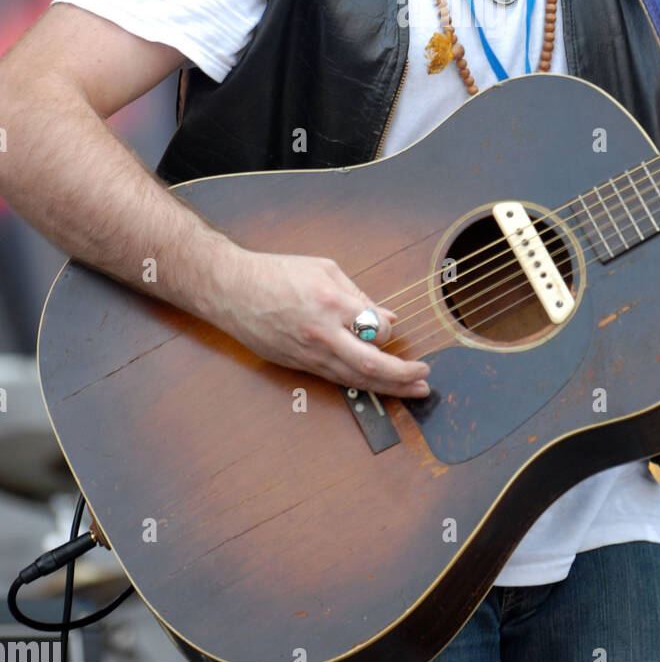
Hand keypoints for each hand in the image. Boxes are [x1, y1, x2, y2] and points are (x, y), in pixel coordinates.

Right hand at [212, 249, 430, 397]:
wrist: (231, 290)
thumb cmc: (276, 273)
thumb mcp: (324, 269)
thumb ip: (359, 294)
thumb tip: (387, 316)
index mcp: (330, 302)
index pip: (376, 326)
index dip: (391, 330)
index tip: (392, 326)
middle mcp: (321, 333)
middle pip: (370, 364)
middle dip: (402, 376)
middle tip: (425, 379)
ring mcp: (308, 353)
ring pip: (355, 379)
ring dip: (388, 388)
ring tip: (414, 391)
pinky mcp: (298, 364)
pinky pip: (336, 379)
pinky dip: (361, 385)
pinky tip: (379, 387)